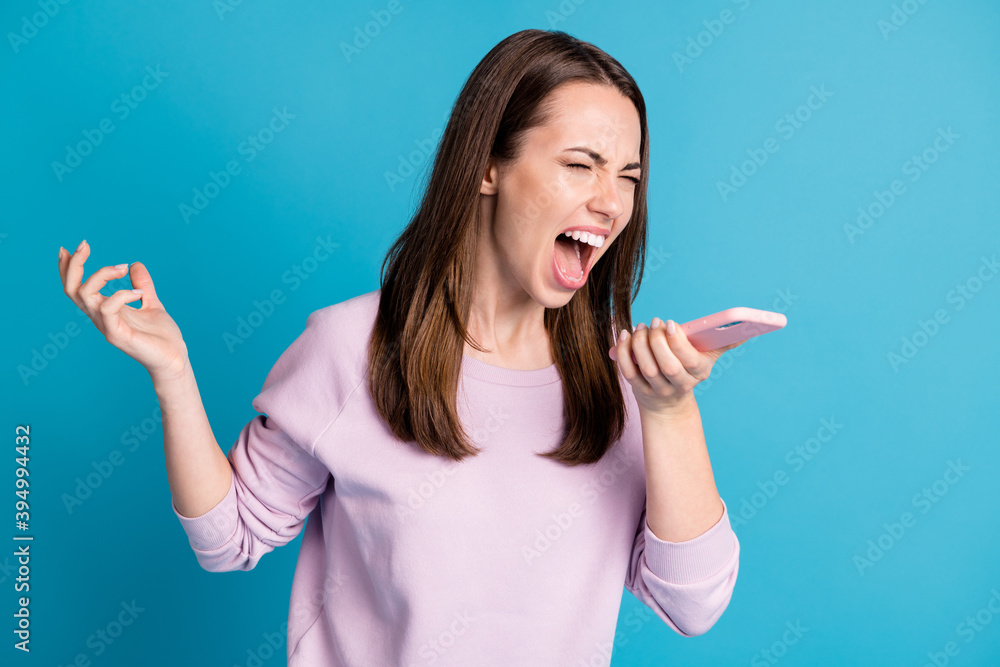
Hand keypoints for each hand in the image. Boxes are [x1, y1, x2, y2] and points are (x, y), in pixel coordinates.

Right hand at [58, 240, 189, 382]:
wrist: (174, 359)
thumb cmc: (162, 336)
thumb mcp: (151, 303)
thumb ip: (142, 285)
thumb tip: (135, 264)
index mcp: (105, 309)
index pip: (77, 288)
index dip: (69, 268)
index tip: (72, 247)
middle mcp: (101, 317)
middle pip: (72, 289)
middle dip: (73, 265)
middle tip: (85, 244)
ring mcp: (107, 326)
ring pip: (85, 295)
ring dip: (101, 274)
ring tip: (122, 268)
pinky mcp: (116, 335)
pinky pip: (108, 308)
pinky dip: (122, 294)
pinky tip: (139, 294)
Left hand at [610, 318, 744, 417]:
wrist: (668, 404)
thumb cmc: (687, 368)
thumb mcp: (707, 358)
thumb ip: (724, 342)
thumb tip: (747, 331)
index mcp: (698, 372)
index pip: (688, 360)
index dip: (677, 341)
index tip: (668, 323)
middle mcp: (679, 384)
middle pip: (666, 366)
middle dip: (657, 342)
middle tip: (653, 323)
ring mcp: (658, 390)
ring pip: (646, 367)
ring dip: (639, 344)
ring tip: (640, 328)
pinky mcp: (639, 390)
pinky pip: (628, 371)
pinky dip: (623, 352)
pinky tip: (625, 336)